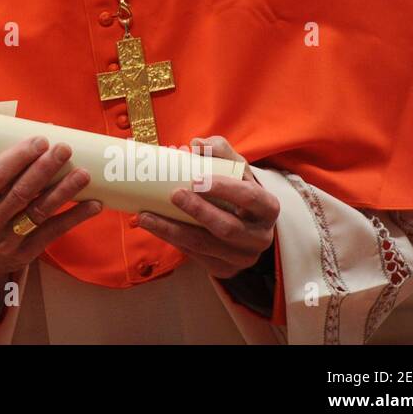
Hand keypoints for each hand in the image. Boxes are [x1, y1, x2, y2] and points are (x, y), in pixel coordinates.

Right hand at [0, 136, 101, 282]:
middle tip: (64, 149)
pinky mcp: (25, 254)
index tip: (40, 140)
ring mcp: (6, 242)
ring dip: (64, 191)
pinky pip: (53, 232)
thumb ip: (0, 172)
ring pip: (40, 212)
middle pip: (21, 193)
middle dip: (45, 168)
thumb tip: (41, 136)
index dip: (19, 157)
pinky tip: (93, 204)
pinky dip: (75, 216)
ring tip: (83, 173)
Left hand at [133, 135, 278, 278]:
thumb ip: (220, 151)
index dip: (224, 188)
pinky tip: (154, 226)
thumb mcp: (236, 169)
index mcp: (267, 208)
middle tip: (173, 194)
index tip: (197, 178)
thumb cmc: (238, 190)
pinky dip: (172, 240)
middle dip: (198, 211)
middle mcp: (260, 237)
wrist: (246, 225)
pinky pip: (194, 256)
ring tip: (145, 215)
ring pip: (204, 246)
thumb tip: (197, 143)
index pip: (249, 197)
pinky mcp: (223, 269)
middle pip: (227, 227)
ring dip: (172, 230)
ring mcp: (242, 258)